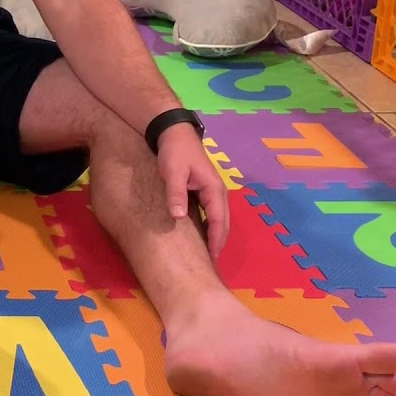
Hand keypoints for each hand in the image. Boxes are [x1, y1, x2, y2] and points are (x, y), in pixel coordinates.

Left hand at [157, 123, 228, 258]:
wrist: (173, 132)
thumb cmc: (174, 152)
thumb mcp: (173, 171)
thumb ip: (176, 193)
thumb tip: (178, 217)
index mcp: (214, 189)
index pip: (219, 220)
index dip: (217, 241)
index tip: (212, 259)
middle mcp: (217, 192)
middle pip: (222, 222)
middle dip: (219, 242)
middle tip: (210, 263)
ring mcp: (211, 191)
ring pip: (217, 218)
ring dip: (214, 235)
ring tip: (206, 254)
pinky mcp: (203, 190)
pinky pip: (209, 212)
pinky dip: (208, 225)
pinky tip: (199, 235)